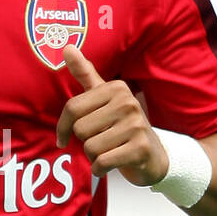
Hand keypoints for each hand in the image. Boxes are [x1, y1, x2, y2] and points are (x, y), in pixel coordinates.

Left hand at [54, 45, 168, 185]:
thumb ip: (85, 74)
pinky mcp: (140, 149)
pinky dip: (100, 169)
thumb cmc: (122, 126)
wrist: (154, 156)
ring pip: (90, 148)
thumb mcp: (104, 98)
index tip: (63, 138)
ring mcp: (136, 126)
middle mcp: (127, 103)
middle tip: (101, 142)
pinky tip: (111, 164)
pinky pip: (102, 162)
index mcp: (116, 88)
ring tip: (109, 151)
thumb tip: (67, 46)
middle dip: (85, 142)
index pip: (72, 108)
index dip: (62, 127)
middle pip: (80, 129)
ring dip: (93, 157)